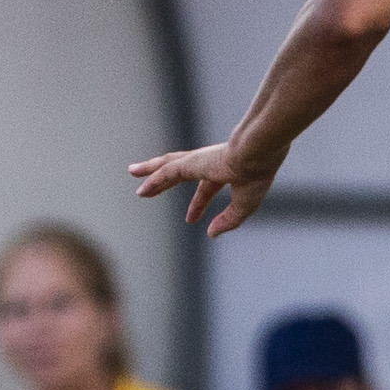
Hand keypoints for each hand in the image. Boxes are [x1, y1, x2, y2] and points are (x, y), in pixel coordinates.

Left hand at [128, 137, 275, 236]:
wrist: (257, 154)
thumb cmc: (256, 176)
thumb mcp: (244, 205)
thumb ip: (228, 220)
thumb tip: (211, 234)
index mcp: (226, 170)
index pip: (207, 187)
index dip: (199, 204)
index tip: (191, 220)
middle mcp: (209, 163)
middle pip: (180, 171)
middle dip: (165, 179)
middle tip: (149, 188)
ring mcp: (198, 161)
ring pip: (167, 165)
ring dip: (149, 170)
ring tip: (132, 171)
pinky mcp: (189, 163)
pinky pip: (166, 172)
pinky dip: (153, 180)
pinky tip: (142, 188)